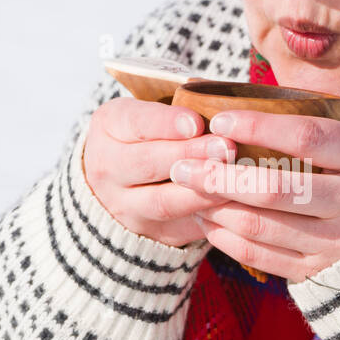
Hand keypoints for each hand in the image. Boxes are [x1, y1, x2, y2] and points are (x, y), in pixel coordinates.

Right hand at [82, 97, 236, 247]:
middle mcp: (107, 168)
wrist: (122, 177)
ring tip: (231, 179)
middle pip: (147, 164)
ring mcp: (125, 205)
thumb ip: (180, 108)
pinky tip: (232, 206)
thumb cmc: (151, 133)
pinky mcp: (149, 231)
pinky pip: (181, 228)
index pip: (135, 123)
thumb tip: (221, 107)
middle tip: (225, 147)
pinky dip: (208, 219)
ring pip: (162, 202)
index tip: (197, 121)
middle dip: (189, 155)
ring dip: (200, 191)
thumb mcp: (152, 110)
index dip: (166, 123)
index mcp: (109, 127)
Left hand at [168, 110, 339, 282]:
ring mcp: (339, 241)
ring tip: (189, 190)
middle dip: (221, 175)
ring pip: (264, 225)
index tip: (219, 120)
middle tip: (183, 164)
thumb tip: (240, 116)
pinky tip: (208, 220)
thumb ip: (312, 134)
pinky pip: (264, 256)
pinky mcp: (320, 270)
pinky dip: (228, 239)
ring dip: (217, 207)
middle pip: (277, 188)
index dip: (259, 128)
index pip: (306, 138)